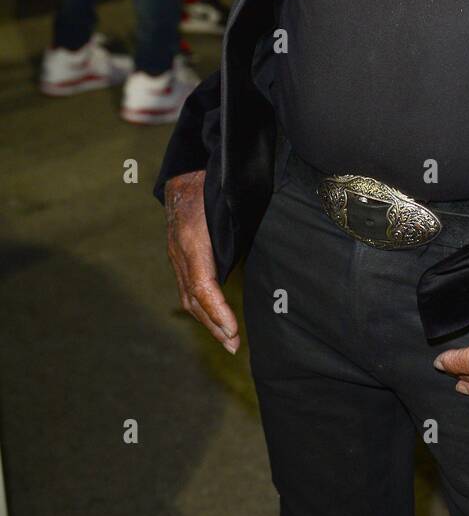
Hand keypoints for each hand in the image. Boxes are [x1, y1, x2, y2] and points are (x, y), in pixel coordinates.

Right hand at [165, 171, 239, 354]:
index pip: (202, 286)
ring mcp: (176, 254)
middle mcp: (179, 252)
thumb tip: (245, 265)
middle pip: (194, 299)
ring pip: (188, 296)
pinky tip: (213, 316)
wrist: (186, 170)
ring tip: (227, 338)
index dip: (217, 312)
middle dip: (214, 324)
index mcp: (192, 240)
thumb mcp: (228, 206)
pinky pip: (187, 287)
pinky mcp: (178, 254)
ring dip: (208, 320)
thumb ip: (234, 236)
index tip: (233, 331)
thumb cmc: (213, 184)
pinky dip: (201, 306)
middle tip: (234, 345)